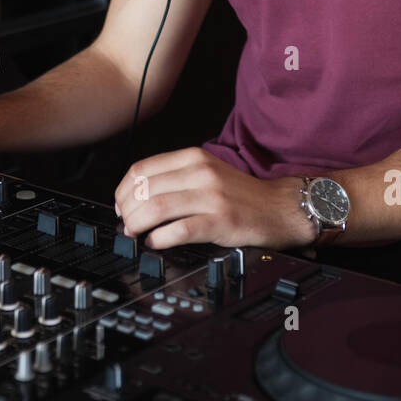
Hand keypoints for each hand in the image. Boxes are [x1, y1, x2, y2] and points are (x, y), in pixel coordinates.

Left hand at [113, 147, 316, 250]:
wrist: (280, 208)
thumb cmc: (242, 194)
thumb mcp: (208, 172)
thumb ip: (176, 177)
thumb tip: (138, 195)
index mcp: (194, 158)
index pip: (142, 169)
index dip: (123, 189)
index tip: (120, 204)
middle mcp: (201, 173)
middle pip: (145, 189)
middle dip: (127, 210)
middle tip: (126, 223)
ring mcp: (211, 197)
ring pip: (157, 208)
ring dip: (137, 224)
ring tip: (135, 233)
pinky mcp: (220, 221)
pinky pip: (179, 230)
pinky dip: (160, 239)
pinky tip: (156, 243)